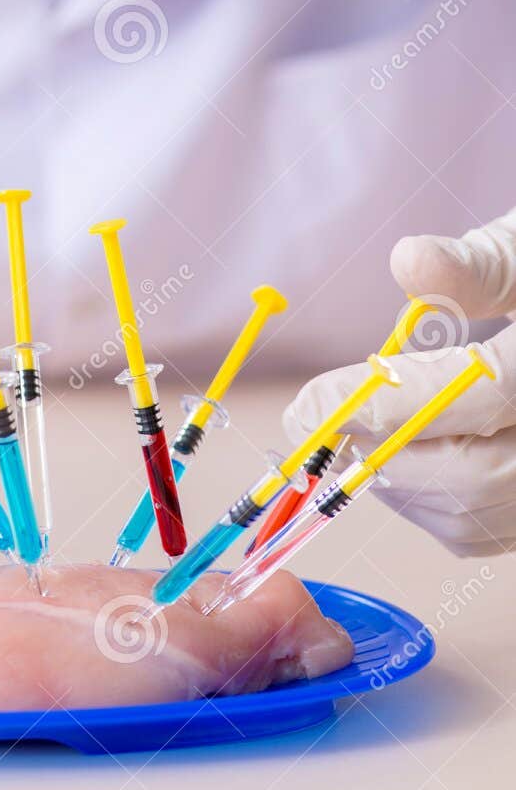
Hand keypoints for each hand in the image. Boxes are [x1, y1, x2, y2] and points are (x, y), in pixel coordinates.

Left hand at [284, 208, 515, 556]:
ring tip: (359, 428)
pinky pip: (481, 529)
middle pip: (473, 476)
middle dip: (385, 452)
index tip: (309, 406)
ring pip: (473, 515)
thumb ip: (480, 266)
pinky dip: (427, 500)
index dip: (388, 404)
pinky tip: (402, 454)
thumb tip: (409, 260)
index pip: (480, 396)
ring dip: (397, 480)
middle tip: (320, 420)